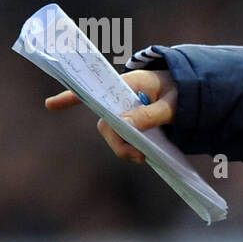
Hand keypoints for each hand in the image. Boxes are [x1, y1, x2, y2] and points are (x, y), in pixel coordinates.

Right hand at [45, 67, 177, 163]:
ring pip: (115, 134)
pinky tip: (142, 156)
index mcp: (128, 83)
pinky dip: (130, 149)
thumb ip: (152, 114)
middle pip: (107, 124)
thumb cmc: (182, 91)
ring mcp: (127, 112)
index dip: (71, 97)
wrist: (192, 91)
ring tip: (145, 157)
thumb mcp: (173, 103)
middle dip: (117, 143)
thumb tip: (126, 126)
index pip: (97, 90)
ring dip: (125, 148)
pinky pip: (125, 137)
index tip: (50, 105)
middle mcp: (122, 98)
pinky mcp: (134, 124)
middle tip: (138, 157)